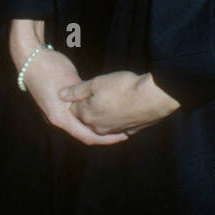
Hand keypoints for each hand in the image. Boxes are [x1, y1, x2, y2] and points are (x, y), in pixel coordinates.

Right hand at [8, 19, 127, 145]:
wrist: (29, 59)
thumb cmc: (50, 67)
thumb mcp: (71, 80)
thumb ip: (84, 95)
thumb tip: (102, 105)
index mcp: (60, 117)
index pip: (87, 136)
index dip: (106, 138)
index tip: (123, 135)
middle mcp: (57, 120)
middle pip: (84, 134)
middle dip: (104, 135)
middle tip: (124, 130)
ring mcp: (55, 114)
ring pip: (79, 127)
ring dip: (96, 127)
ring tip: (115, 124)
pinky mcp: (56, 107)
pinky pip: (75, 119)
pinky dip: (88, 119)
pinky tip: (99, 113)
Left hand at [59, 70, 180, 136]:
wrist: (152, 97)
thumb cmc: (123, 87)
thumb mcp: (96, 82)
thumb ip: (77, 90)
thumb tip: (61, 95)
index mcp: (87, 116)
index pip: (73, 109)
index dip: (76, 98)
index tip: (81, 88)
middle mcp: (98, 127)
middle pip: (87, 119)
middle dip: (87, 108)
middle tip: (95, 94)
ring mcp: (114, 131)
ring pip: (103, 124)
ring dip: (103, 115)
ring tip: (109, 101)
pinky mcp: (130, 130)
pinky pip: (118, 126)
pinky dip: (117, 119)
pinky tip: (123, 108)